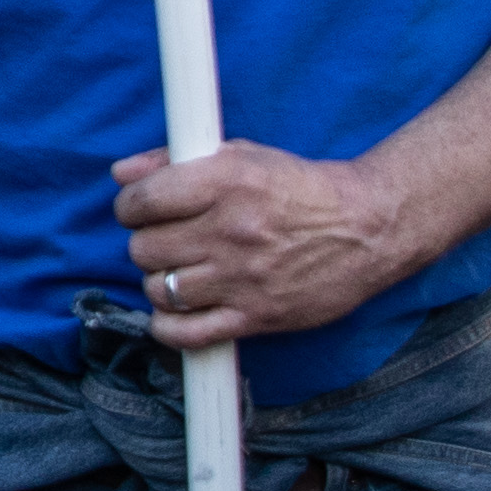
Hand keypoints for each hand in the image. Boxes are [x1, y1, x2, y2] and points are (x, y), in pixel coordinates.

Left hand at [108, 140, 409, 348]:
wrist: (369, 228)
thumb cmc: (300, 190)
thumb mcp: (242, 156)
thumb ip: (174, 161)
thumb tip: (121, 174)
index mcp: (227, 182)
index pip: (141, 202)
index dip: (131, 207)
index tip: (141, 211)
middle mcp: (232, 230)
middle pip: (144, 248)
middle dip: (148, 243)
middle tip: (170, 241)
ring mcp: (243, 277)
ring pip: (159, 289)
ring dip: (161, 282)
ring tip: (183, 271)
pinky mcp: (257, 316)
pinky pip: (185, 334)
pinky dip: (169, 327)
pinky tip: (178, 311)